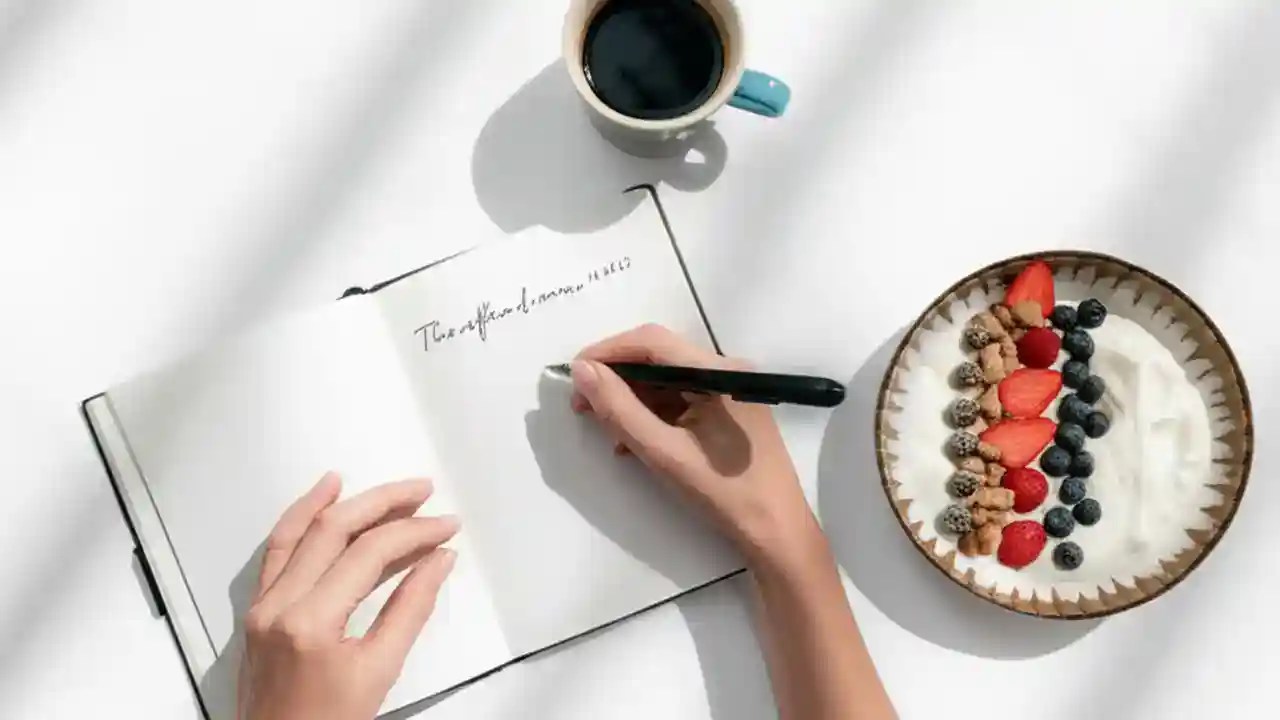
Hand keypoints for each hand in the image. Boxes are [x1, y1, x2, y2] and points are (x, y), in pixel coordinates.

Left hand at [238, 473, 458, 719]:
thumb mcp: (378, 673)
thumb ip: (410, 610)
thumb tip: (438, 560)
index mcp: (311, 622)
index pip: (369, 554)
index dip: (413, 532)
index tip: (445, 526)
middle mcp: (279, 604)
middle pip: (334, 529)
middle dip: (384, 503)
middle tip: (423, 491)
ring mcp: (262, 605)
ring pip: (301, 530)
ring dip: (342, 501)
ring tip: (377, 485)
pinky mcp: (257, 610)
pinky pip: (277, 550)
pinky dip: (299, 518)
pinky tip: (320, 499)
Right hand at [571, 324, 822, 568]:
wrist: (776, 533)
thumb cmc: (724, 493)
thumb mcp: (663, 452)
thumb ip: (620, 409)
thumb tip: (582, 370)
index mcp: (719, 373)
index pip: (652, 342)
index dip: (607, 352)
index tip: (573, 376)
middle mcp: (727, 372)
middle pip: (659, 359)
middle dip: (617, 378)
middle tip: (583, 407)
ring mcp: (729, 394)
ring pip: (668, 382)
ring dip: (632, 400)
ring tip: (604, 429)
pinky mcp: (728, 415)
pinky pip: (682, 402)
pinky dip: (653, 416)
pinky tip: (632, 442)